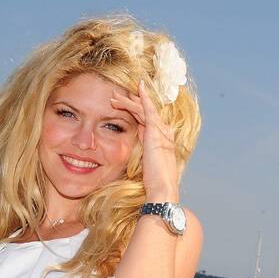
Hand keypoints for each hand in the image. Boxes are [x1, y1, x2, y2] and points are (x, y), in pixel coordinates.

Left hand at [111, 79, 179, 200]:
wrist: (163, 188)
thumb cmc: (154, 182)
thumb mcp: (146, 165)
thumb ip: (143, 153)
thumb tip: (135, 147)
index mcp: (161, 140)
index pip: (147, 120)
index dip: (136, 110)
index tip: (125, 104)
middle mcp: (164, 132)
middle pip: (145, 112)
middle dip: (131, 103)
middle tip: (116, 97)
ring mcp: (162, 130)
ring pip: (144, 109)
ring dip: (129, 101)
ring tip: (114, 97)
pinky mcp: (156, 131)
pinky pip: (148, 109)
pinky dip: (143, 98)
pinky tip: (137, 88)